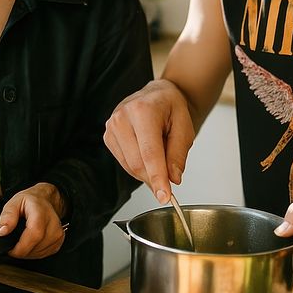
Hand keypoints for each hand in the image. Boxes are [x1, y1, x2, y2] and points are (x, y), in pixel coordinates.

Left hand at [0, 182, 67, 259]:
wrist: (45, 200)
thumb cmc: (30, 201)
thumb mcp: (14, 202)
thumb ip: (7, 216)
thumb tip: (2, 232)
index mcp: (41, 213)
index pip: (34, 235)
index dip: (19, 247)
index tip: (10, 249)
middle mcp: (53, 224)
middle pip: (35, 248)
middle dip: (20, 250)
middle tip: (14, 242)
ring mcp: (58, 235)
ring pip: (38, 254)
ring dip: (27, 252)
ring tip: (23, 240)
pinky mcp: (59, 242)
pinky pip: (43, 254)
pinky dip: (34, 252)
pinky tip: (31, 242)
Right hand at [103, 79, 194, 204]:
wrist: (157, 95)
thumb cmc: (171, 107)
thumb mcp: (185, 127)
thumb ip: (178, 154)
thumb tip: (173, 178)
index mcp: (143, 111)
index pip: (149, 153)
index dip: (157, 178)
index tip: (164, 196)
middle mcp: (122, 117)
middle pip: (137, 163)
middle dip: (155, 177)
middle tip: (170, 178)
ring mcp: (111, 126)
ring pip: (129, 166)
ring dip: (147, 172)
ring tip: (160, 154)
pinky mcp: (108, 136)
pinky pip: (124, 163)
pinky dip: (138, 166)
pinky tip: (147, 154)